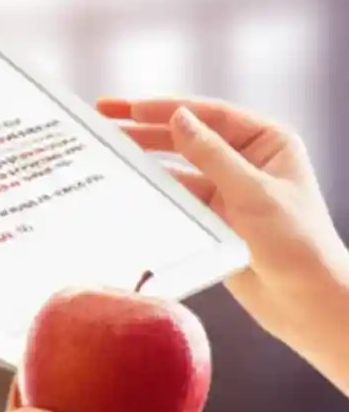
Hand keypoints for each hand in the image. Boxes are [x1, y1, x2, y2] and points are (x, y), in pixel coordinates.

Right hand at [99, 97, 348, 392]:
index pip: (210, 116)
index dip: (166, 108)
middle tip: (105, 117)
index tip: (128, 108)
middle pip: (189, 135)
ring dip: (145, 158)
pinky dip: (153, 191)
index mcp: (268, 142)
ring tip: (107, 149)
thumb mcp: (253, 193)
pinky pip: (177, 197)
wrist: (307, 303)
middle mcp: (247, 161)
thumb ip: (212, 155)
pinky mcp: (214, 218)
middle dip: (147, 127)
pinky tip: (127, 186)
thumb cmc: (297, 245)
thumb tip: (178, 117)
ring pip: (178, 166)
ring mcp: (229, 190)